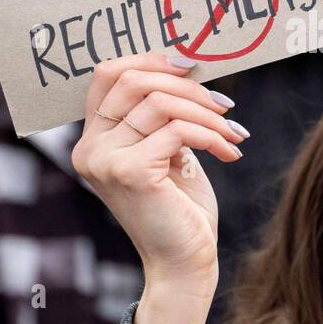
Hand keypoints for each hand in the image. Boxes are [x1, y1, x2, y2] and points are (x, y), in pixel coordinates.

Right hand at [71, 52, 247, 307]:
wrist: (184, 264)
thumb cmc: (180, 208)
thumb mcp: (168, 151)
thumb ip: (163, 115)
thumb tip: (186, 66)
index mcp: (92, 140)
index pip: (108, 75)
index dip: (150, 59)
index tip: (191, 65)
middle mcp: (90, 149)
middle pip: (134, 81)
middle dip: (187, 86)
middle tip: (223, 105)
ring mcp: (106, 161)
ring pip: (161, 103)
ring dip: (207, 113)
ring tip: (233, 132)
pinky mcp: (131, 173)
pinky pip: (177, 130)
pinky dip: (211, 135)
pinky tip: (230, 151)